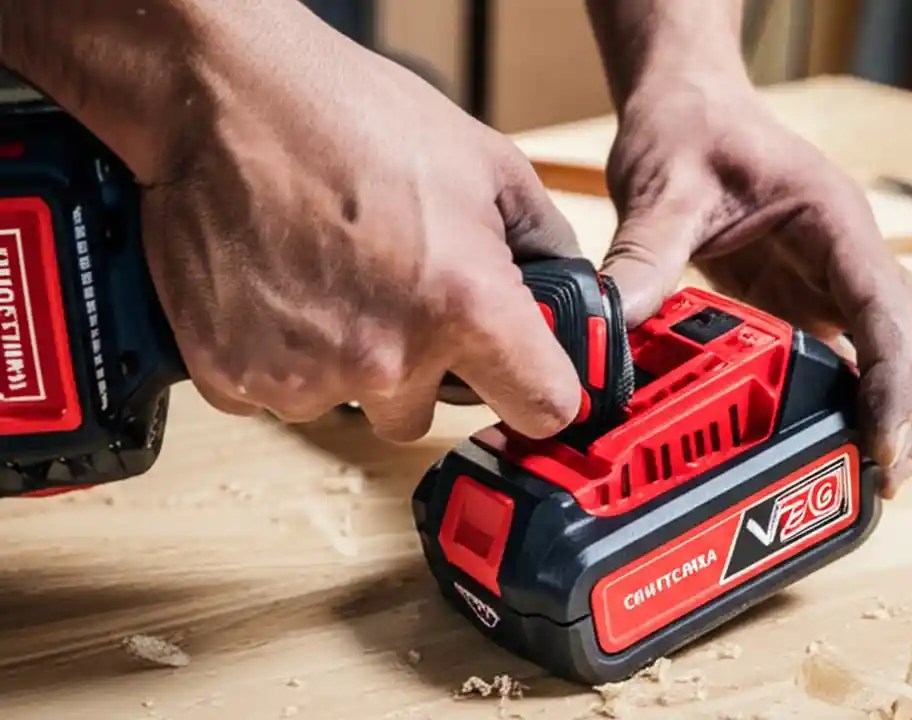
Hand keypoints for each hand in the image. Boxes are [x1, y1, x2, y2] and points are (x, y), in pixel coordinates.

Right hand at [136, 15, 581, 440]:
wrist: (221, 98)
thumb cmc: (350, 116)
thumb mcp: (487, 164)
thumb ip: (543, 242)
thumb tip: (563, 289)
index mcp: (464, 307)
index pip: (542, 409)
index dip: (538, 389)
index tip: (524, 377)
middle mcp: (387, 359)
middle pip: (431, 413)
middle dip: (424, 367)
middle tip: (396, 293)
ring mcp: (303, 377)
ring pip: (352, 403)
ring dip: (348, 361)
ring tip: (331, 277)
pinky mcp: (232, 377)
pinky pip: (277, 395)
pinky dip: (282, 355)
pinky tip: (281, 289)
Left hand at [601, 78, 911, 495]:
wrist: (690, 105)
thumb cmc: (691, 129)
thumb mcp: (664, 186)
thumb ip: (647, 252)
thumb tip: (615, 326)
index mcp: (835, 222)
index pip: (888, 309)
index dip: (894, 380)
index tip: (884, 441)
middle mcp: (852, 255)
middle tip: (888, 478)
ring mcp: (836, 280)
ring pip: (902, 352)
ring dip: (903, 412)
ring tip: (878, 477)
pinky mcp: (809, 301)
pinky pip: (852, 358)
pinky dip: (857, 404)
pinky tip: (836, 447)